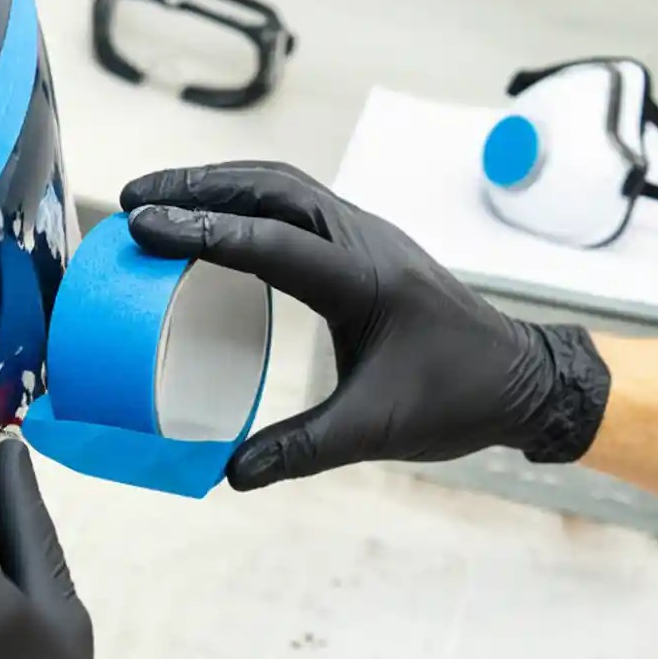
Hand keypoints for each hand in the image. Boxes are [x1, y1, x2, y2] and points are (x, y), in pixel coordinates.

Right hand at [121, 161, 610, 490]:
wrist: (521, 376)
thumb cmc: (457, 398)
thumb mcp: (374, 429)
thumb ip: (299, 449)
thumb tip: (228, 474)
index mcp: (363, 280)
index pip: (269, 242)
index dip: (200, 231)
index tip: (141, 225)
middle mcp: (363, 240)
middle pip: (271, 187)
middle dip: (197, 186)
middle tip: (136, 198)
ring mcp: (365, 234)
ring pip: (283, 186)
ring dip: (220, 184)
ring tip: (161, 198)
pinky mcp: (363, 243)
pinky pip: (296, 202)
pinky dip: (247, 199)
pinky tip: (217, 220)